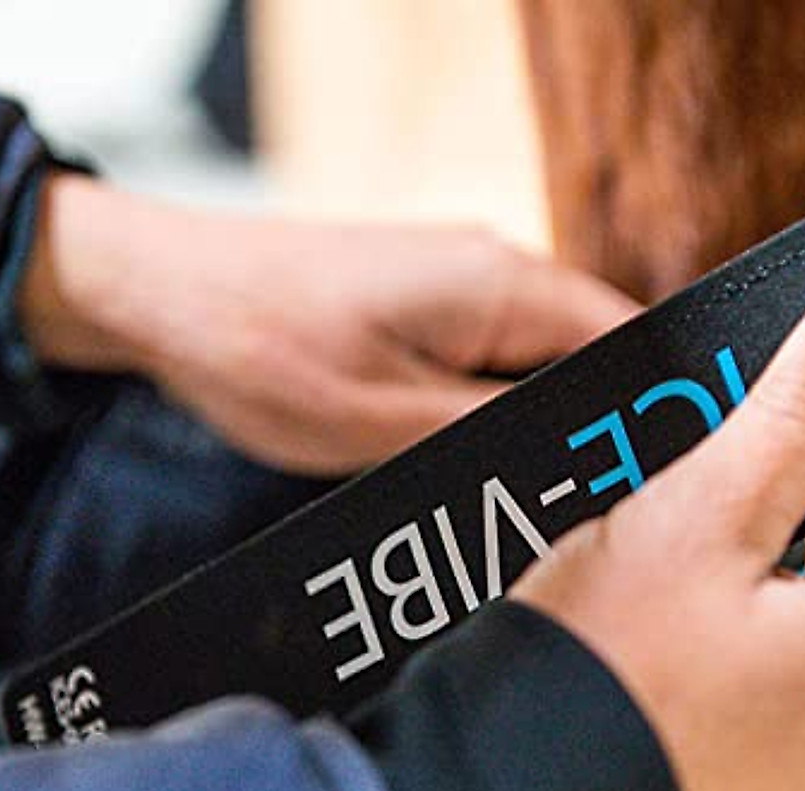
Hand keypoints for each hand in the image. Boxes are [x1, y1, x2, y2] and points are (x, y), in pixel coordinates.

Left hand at [18, 174, 636, 472]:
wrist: (160, 292)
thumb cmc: (261, 351)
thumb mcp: (391, 423)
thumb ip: (501, 435)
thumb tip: (582, 456)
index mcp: (504, 286)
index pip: (627, 348)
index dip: (644, 421)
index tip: (640, 490)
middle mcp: (495, 268)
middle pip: (589, 358)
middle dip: (582, 433)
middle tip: (560, 508)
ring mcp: (460, 278)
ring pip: (539, 363)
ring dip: (530, 423)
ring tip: (504, 487)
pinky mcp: (427, 296)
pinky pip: (491, 355)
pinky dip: (488, 405)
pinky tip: (457, 450)